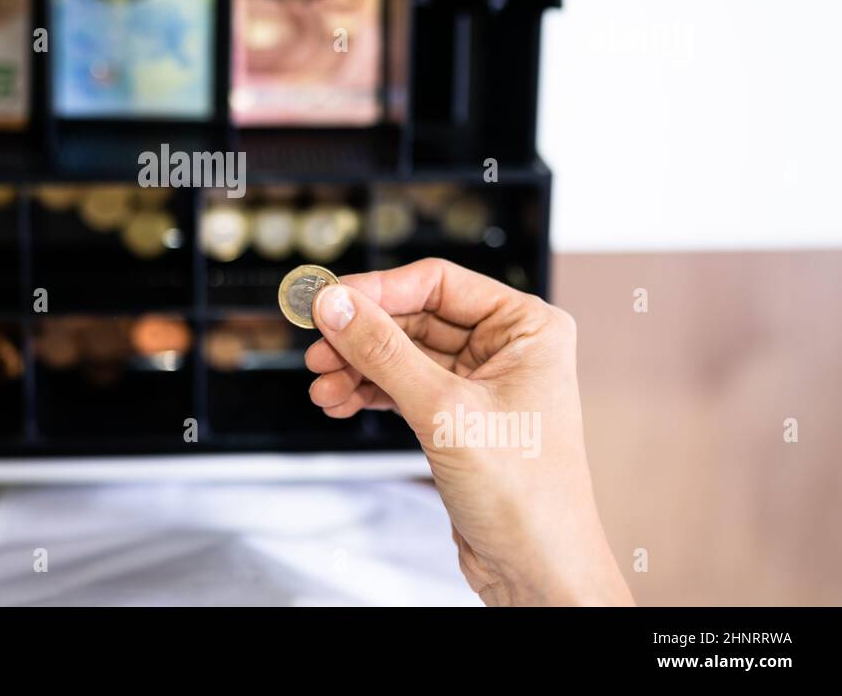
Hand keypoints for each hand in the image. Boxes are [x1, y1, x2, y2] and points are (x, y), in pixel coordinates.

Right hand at [306, 258, 631, 605]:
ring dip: (358, 367)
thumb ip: (384, 353)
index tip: (329, 300)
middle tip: (317, 350)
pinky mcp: (458, 416)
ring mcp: (481, 383)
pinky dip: (369, 392)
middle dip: (361, 336)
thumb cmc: (527, 497)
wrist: (537, 571)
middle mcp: (507, 347)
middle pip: (413, 317)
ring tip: (323, 387)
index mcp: (527, 327)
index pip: (438, 282)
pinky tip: (340, 402)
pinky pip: (402, 386)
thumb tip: (336, 305)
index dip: (378, 289)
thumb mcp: (444, 412)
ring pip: (402, 354)